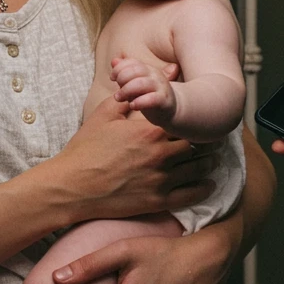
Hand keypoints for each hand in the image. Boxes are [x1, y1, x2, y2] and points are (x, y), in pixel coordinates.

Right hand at [49, 94, 212, 224]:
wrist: (72, 186)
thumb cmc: (86, 148)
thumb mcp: (105, 114)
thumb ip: (131, 96)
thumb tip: (144, 82)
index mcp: (149, 130)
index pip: (185, 121)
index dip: (193, 120)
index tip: (196, 119)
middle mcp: (160, 154)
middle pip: (197, 144)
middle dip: (204, 141)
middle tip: (211, 139)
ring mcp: (161, 179)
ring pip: (199, 168)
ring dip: (207, 163)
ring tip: (211, 159)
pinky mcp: (158, 201)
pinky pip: (192, 195)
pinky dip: (204, 188)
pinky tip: (208, 184)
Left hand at [110, 56, 176, 119]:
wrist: (172, 110)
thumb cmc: (149, 96)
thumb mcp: (135, 84)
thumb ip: (125, 73)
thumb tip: (114, 61)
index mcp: (147, 69)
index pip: (132, 62)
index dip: (119, 69)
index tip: (112, 78)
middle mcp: (155, 74)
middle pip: (135, 70)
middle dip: (122, 79)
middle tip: (117, 92)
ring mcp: (161, 86)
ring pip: (141, 83)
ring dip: (126, 91)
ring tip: (119, 98)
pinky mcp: (164, 100)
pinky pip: (151, 99)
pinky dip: (139, 102)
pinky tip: (132, 106)